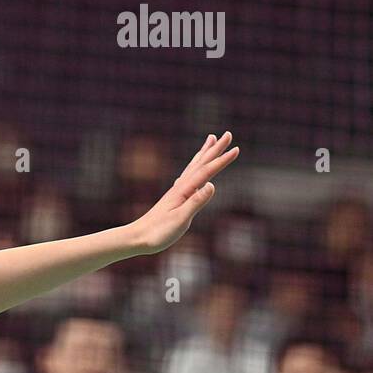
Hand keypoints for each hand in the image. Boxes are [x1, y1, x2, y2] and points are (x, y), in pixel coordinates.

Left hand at [129, 131, 239, 255]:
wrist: (136, 238)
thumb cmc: (158, 232)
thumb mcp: (180, 219)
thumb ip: (196, 202)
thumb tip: (212, 184)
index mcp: (183, 191)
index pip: (206, 172)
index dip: (222, 161)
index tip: (236, 149)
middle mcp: (180, 187)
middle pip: (201, 164)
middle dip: (215, 149)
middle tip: (228, 134)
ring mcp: (176, 192)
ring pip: (194, 167)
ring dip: (204, 153)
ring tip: (211, 140)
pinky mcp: (174, 198)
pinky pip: (188, 177)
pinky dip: (195, 168)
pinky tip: (194, 169)